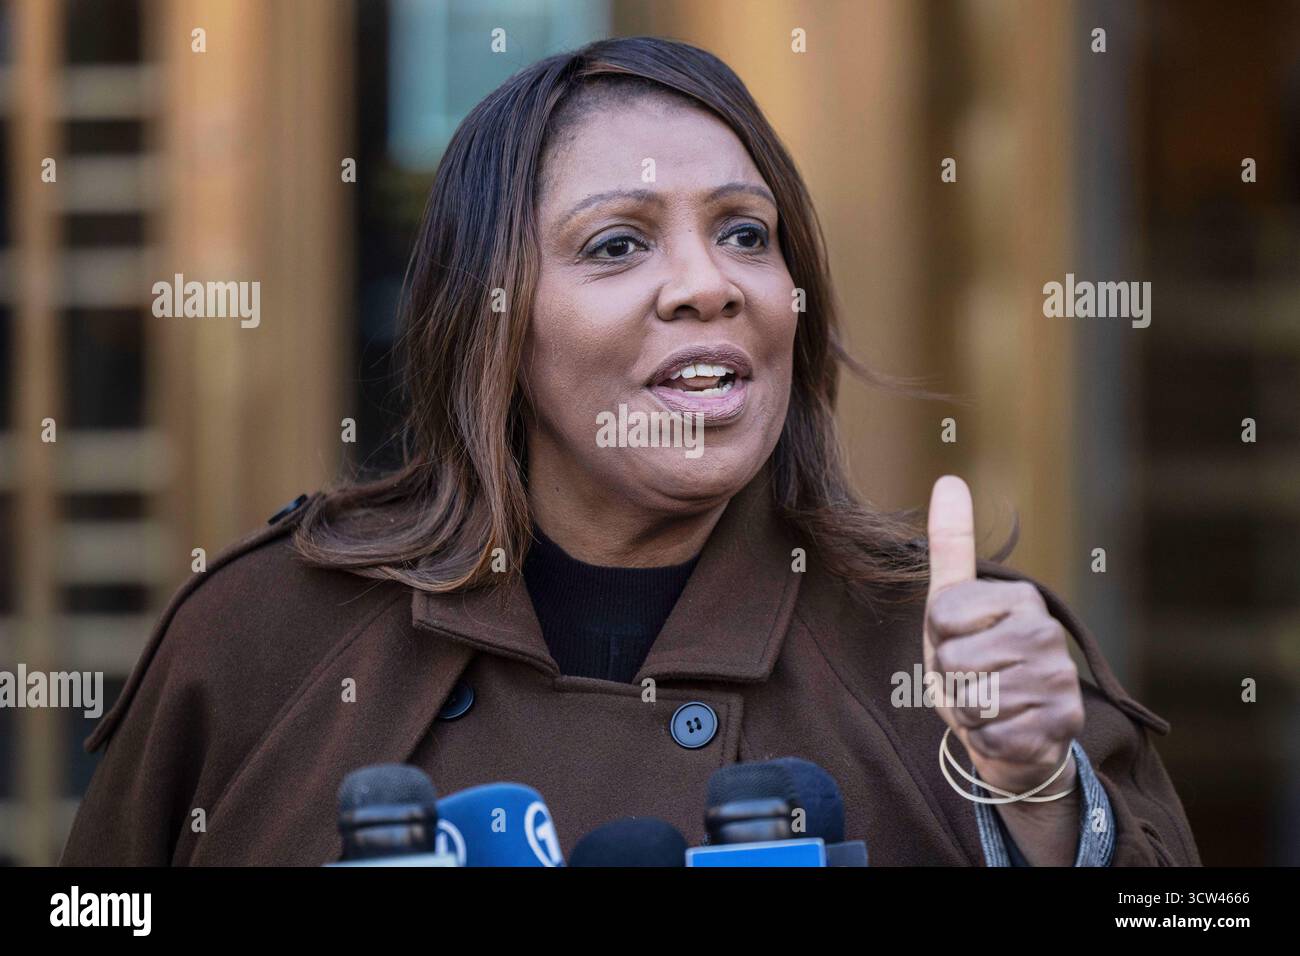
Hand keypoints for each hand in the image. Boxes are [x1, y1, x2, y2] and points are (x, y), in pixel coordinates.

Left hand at [923, 475, 1084, 796]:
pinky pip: (992, 737)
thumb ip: (950, 546)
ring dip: (969, 712)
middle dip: (951, 681)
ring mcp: (1061, 678)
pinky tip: (1007, 730)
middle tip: (974, 681)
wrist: (1012, 733)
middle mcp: (1048, 631)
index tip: (959, 642)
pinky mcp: (1064, 724)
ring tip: (990, 705)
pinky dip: (987, 741)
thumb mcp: (951, 606)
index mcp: (1021, 596)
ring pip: (973, 701)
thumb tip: (949, 480)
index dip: (937, 640)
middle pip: (954, 662)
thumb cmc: (976, 663)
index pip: (940, 616)